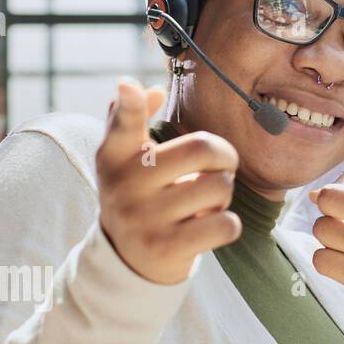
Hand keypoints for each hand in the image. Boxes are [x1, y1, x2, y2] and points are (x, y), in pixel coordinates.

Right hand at [96, 78, 240, 284]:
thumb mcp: (126, 160)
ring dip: (224, 195)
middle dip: (224, 158)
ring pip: (219, 187)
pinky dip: (228, 225)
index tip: (128, 83)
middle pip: (203, 148)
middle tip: (217, 170)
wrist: (129, 259)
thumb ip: (132, 120)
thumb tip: (149, 89)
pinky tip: (207, 228)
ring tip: (204, 204)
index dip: (130, 105)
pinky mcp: (165, 249)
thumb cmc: (140, 195)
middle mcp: (124, 185)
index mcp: (115, 156)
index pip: (123, 125)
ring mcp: (142, 219)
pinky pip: (225, 225)